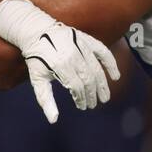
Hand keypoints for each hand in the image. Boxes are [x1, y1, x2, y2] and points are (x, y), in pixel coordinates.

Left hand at [0, 0, 119, 122]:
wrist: (36, 32)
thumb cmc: (36, 59)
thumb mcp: (36, 79)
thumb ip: (45, 99)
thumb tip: (53, 120)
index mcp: (59, 66)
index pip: (76, 87)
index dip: (81, 98)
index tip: (83, 106)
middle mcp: (72, 55)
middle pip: (88, 79)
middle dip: (92, 94)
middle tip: (94, 104)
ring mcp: (80, 46)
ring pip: (96, 69)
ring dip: (102, 84)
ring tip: (104, 96)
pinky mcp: (86, 39)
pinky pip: (103, 52)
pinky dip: (110, 64)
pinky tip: (115, 76)